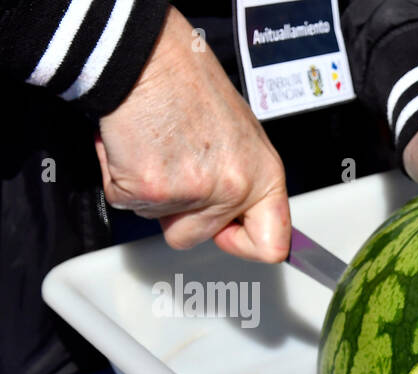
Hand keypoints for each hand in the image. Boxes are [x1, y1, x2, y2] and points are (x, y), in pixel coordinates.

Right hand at [95, 7, 289, 261]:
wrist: (147, 57)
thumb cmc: (189, 85)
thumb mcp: (240, 136)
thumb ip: (241, 180)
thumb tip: (235, 213)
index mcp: (264, 176)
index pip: (271, 245)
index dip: (243, 244)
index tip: (228, 233)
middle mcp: (234, 189)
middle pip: (195, 237)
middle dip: (177, 211)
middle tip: (174, 165)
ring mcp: (193, 193)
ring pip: (157, 219)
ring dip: (148, 190)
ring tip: (156, 146)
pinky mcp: (151, 190)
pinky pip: (125, 202)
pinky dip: (119, 175)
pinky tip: (133, 144)